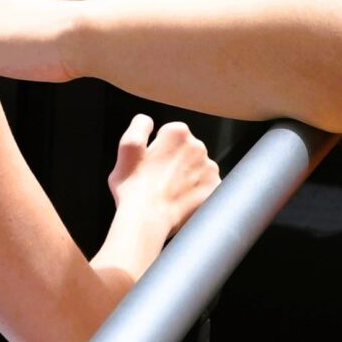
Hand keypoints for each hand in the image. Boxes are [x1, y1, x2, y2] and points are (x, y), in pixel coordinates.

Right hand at [107, 115, 218, 233]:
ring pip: (196, 168)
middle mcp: (198, 146)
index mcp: (177, 132)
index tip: (150, 164)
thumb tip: (147, 121)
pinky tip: (180, 199)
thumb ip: (139, 125)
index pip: (169, 134)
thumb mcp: (127, 148)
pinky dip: (195, 191)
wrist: (147, 220)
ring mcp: (210, 168)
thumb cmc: (133, 187)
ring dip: (185, 176)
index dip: (157, 149)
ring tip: (168, 191)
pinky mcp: (215, 188)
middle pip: (185, 150)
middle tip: (157, 179)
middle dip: (174, 161)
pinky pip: (206, 186)